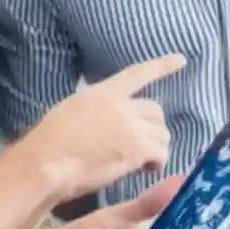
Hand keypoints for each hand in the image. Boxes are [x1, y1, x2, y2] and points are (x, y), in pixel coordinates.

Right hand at [18, 54, 185, 200]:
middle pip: (155, 111)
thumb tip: (105, 123)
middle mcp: (121, 105)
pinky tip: (145, 169)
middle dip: (153, 128)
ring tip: (143, 161)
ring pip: (162, 133)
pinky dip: (156, 162)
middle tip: (143, 145)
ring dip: (155, 147)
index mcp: (102, 93)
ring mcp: (131, 126)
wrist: (48, 161)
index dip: (161, 66)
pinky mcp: (137, 148)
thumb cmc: (49, 142)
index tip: (181, 59)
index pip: (138, 74)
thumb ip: (95, 111)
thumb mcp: (72, 112)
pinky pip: (160, 153)